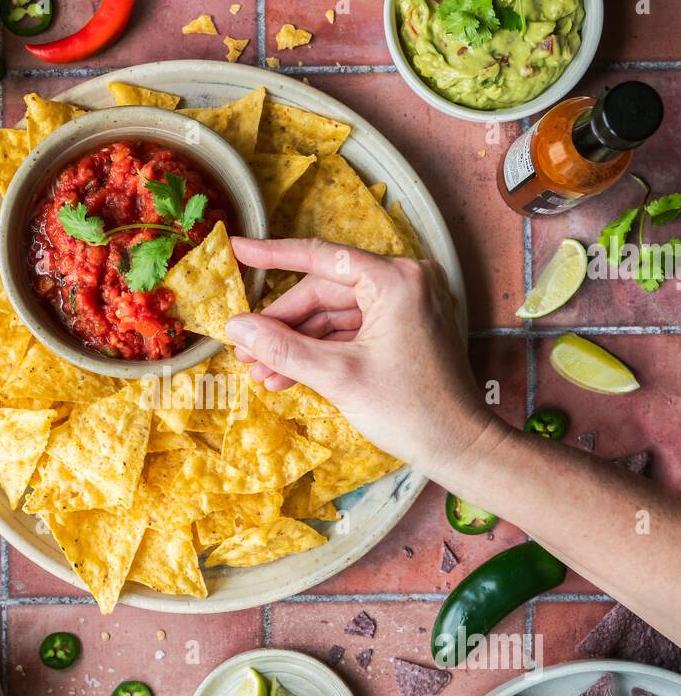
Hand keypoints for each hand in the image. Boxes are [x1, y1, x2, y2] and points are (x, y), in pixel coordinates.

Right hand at [226, 237, 499, 474]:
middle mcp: (404, 282)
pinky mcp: (403, 329)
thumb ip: (282, 348)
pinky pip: (350, 331)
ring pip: (333, 315)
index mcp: (396, 280)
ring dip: (296, 343)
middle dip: (282, 325)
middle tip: (244, 349)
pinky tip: (286, 375)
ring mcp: (405, 305)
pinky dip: (320, 351)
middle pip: (324, 292)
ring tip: (260, 371)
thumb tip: (236, 327)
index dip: (272, 254)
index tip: (237, 248)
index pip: (321, 258)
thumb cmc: (410, 410)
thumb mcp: (337, 377)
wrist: (459, 446)